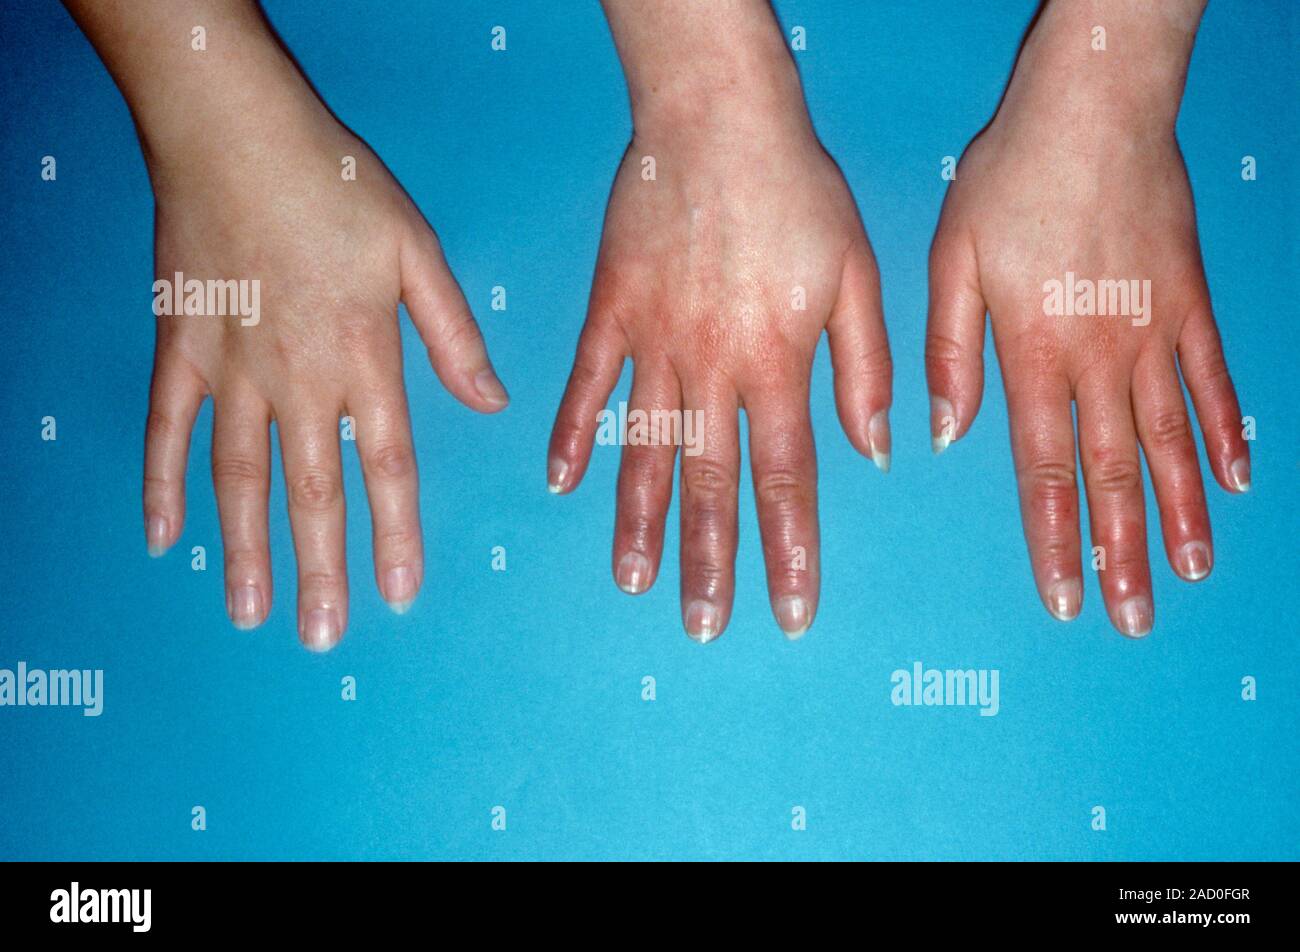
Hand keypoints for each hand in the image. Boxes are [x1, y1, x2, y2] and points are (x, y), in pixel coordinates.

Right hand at [84, 1, 510, 649]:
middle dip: (320, 570)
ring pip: (239, 479)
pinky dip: (160, 483)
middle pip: (313, 493)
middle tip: (322, 635)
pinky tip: (161, 537)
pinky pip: (166, 429)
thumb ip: (454, 336)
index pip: (388, 468)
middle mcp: (299, 381)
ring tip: (248, 612)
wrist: (237, 134)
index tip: (401, 594)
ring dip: (245, 549)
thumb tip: (493, 404)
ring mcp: (232, 371)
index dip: (396, 535)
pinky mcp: (180, 350)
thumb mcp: (418, 253)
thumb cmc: (336, 187)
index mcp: (364, 360)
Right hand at [548, 13, 890, 641]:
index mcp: (779, 361)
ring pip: (644, 448)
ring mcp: (654, 340)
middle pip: (709, 482)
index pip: (787, 479)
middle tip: (703, 628)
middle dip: (709, 562)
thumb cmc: (798, 190)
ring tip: (633, 583)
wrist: (720, 117)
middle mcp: (713, 365)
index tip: (789, 613)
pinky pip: (586, 383)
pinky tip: (557, 485)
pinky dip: (571, 433)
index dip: (789, 552)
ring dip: (638, 521)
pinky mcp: (610, 309)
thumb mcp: (857, 273)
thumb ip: (865, 369)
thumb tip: (876, 453)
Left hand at [926, 0, 1247, 636]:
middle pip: (1114, 475)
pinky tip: (1239, 482)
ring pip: (1171, 443)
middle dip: (1121, 555)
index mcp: (1034, 355)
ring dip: (1180, 513)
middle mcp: (1101, 359)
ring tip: (1192, 573)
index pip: (1046, 470)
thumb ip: (950, 355)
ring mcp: (1156, 334)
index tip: (1064, 599)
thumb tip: (946, 437)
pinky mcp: (1191, 304)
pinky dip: (1226, 433)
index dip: (1055, 541)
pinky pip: (1214, 381)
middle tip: (1135, 618)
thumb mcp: (952, 263)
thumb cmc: (1011, 180)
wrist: (1093, 109)